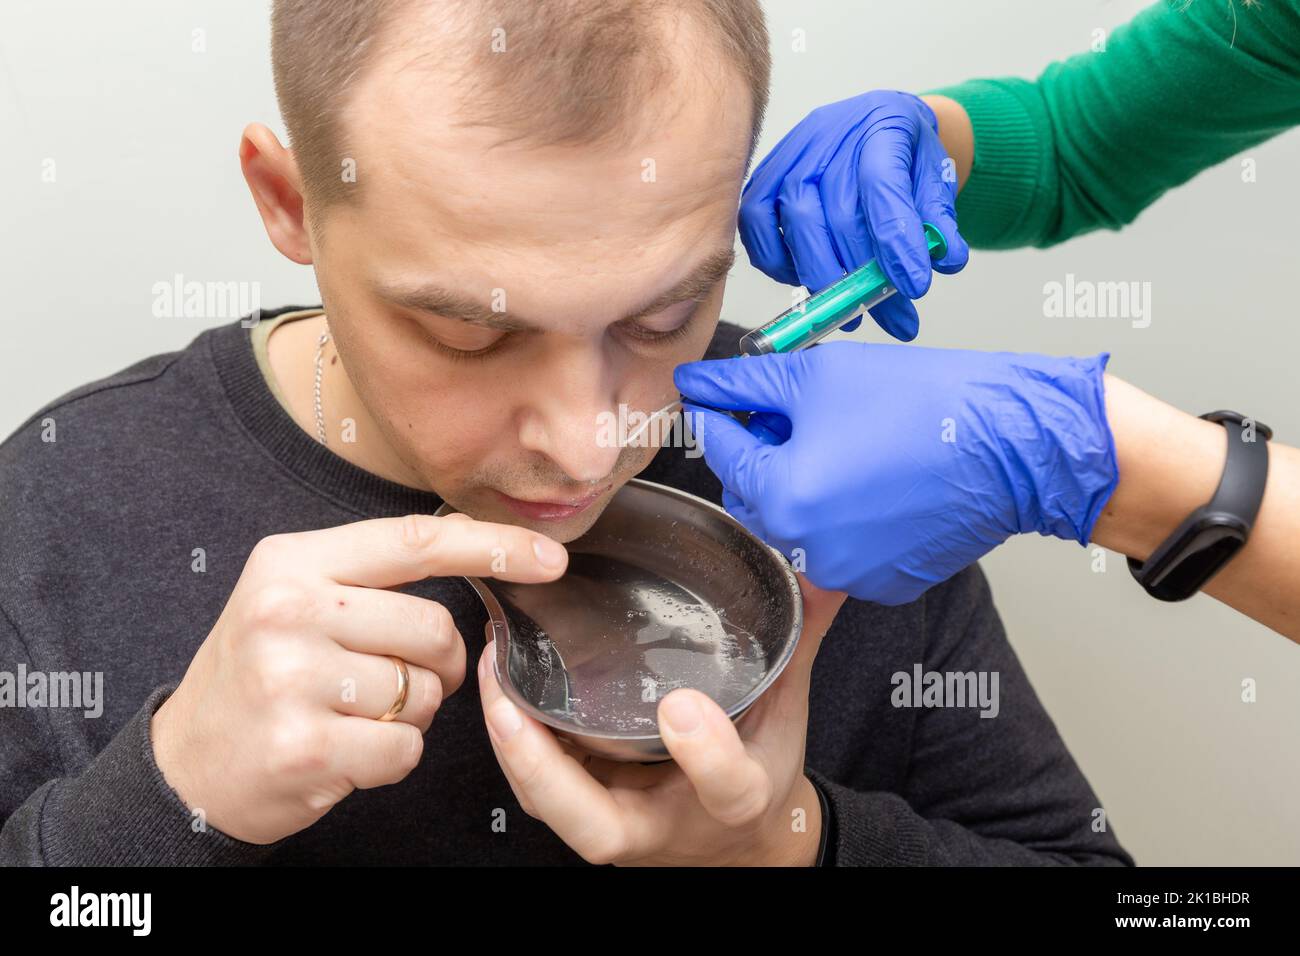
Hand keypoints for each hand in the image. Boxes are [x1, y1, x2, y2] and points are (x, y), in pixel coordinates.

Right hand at [151, 514, 568, 843]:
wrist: (186, 762)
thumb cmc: (258, 674)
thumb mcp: (292, 596)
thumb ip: (373, 575)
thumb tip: (474, 545)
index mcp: (292, 562)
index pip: (416, 541)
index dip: (493, 547)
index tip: (551, 558)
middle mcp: (288, 611)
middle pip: (435, 628)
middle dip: (440, 665)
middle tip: (398, 680)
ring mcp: (292, 679)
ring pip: (424, 692)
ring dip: (411, 714)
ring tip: (357, 715)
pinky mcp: (304, 746)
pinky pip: (405, 749)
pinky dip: (393, 757)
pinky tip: (347, 751)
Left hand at [478, 577, 847, 865]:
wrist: (741, 840)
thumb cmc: (760, 768)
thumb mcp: (789, 706)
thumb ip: (798, 635)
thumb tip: (821, 565)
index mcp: (735, 798)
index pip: (726, 787)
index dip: (705, 753)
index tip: (684, 705)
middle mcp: (665, 824)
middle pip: (597, 824)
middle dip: (546, 768)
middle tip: (511, 701)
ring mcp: (617, 824)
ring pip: (550, 805)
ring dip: (512, 747)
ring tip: (490, 671)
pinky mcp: (585, 812)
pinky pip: (538, 789)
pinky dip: (510, 743)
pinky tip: (495, 684)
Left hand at [674, 342, 1117, 604]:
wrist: (1014, 444)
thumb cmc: (925, 403)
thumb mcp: (819, 375)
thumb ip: (747, 383)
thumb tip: (700, 384)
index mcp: (783, 496)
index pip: (721, 449)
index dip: (719, 412)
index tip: (719, 394)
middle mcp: (806, 548)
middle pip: (752, 493)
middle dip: (762, 452)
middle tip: (793, 412)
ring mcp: (847, 573)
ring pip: (794, 523)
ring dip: (802, 483)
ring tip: (843, 440)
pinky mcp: (883, 583)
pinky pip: (839, 547)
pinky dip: (843, 515)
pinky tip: (876, 477)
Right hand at [740, 90, 968, 340]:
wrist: (871, 122)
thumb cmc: (903, 155)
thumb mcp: (934, 178)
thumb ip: (941, 220)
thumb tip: (947, 260)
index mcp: (882, 127)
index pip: (884, 187)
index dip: (897, 241)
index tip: (915, 286)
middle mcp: (829, 137)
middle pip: (837, 214)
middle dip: (862, 276)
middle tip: (887, 315)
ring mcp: (790, 157)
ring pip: (796, 223)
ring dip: (821, 277)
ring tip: (849, 311)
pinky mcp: (762, 177)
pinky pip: (756, 226)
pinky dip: (777, 263)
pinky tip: (806, 281)